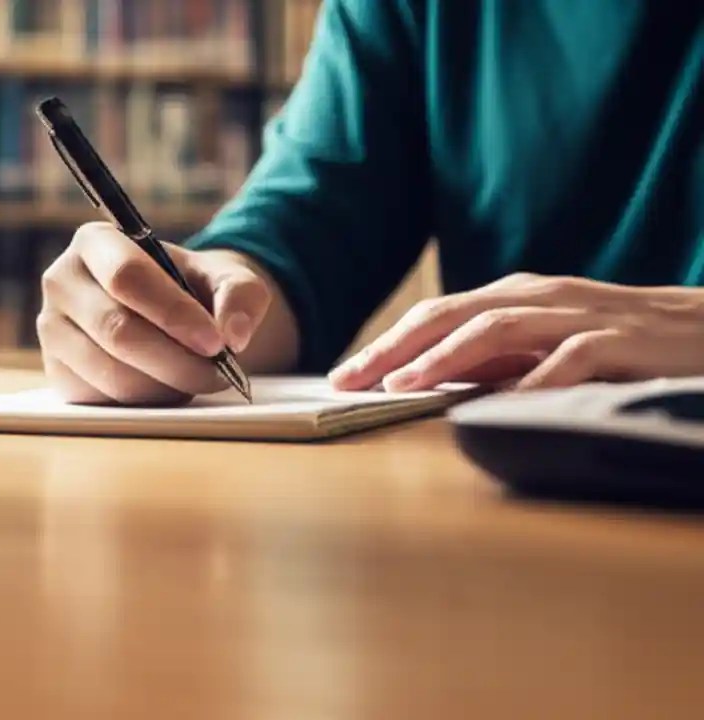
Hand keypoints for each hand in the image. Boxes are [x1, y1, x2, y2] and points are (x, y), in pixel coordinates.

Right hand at [38, 222, 272, 404]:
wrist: (164, 315)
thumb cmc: (191, 289)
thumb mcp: (225, 278)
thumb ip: (241, 295)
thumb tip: (233, 333)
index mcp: (95, 242)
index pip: (127, 278)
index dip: (173, 314)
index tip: (216, 342)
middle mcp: (61, 282)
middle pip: (117, 331)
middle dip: (177, 360)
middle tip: (219, 373)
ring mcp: (52, 331)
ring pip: (111, 373)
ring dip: (166, 385)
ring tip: (199, 379)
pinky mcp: (57, 373)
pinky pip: (104, 400)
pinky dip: (146, 402)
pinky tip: (169, 387)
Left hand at [330, 273, 703, 392]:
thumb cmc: (624, 344)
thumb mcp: (547, 347)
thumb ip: (495, 360)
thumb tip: (429, 384)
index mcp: (517, 297)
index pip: (435, 316)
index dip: (384, 343)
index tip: (340, 377)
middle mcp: (541, 297)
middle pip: (451, 315)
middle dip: (393, 347)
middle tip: (348, 382)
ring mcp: (583, 316)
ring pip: (498, 327)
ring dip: (445, 358)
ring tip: (404, 386)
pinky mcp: (626, 342)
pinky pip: (573, 357)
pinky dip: (535, 379)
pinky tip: (502, 403)